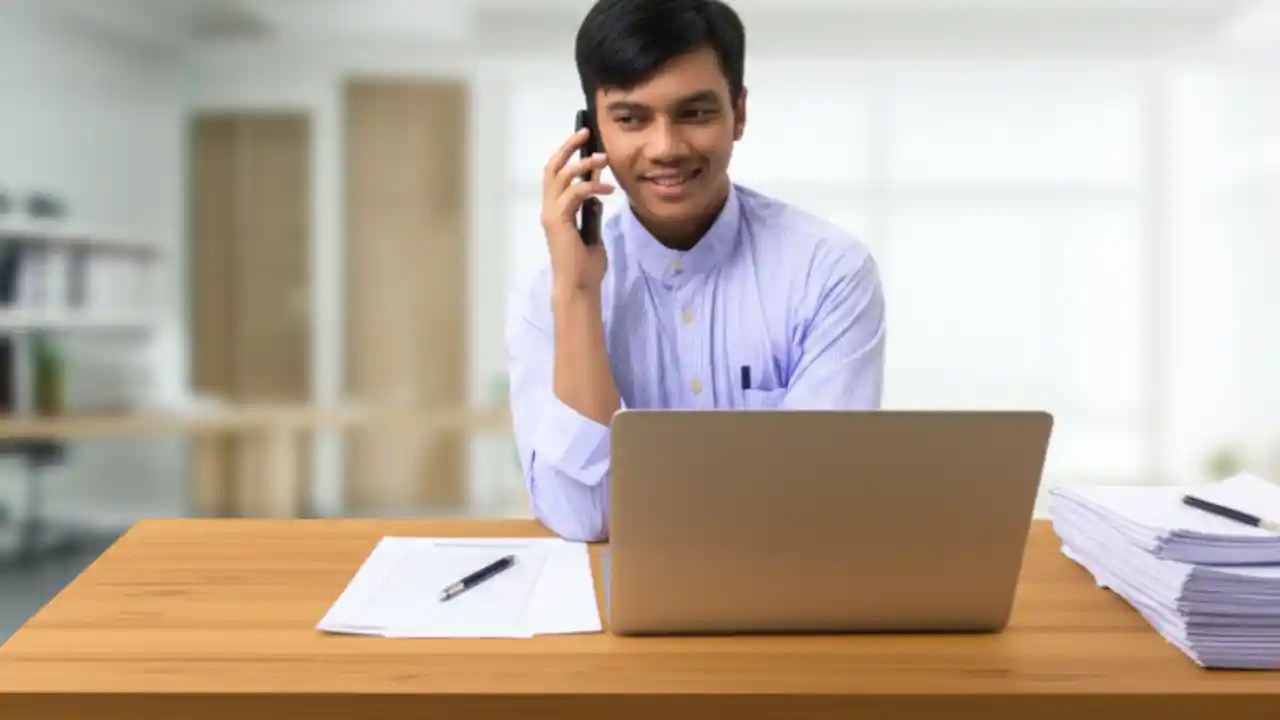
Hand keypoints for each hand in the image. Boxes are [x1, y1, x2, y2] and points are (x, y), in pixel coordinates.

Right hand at [541, 128, 615, 293]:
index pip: (556, 174)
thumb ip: (591, 212)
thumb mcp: (592, 232)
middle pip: (552, 168)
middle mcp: (548, 208)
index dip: (567, 155)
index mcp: (555, 210)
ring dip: (583, 164)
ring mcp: (551, 214)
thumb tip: (597, 193)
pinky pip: (574, 194)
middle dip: (568, 148)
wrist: (579, 286)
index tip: (585, 141)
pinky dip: (591, 186)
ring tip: (603, 159)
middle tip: (585, 133)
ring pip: (561, 176)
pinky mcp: (558, 221)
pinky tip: (609, 189)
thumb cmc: (585, 265)